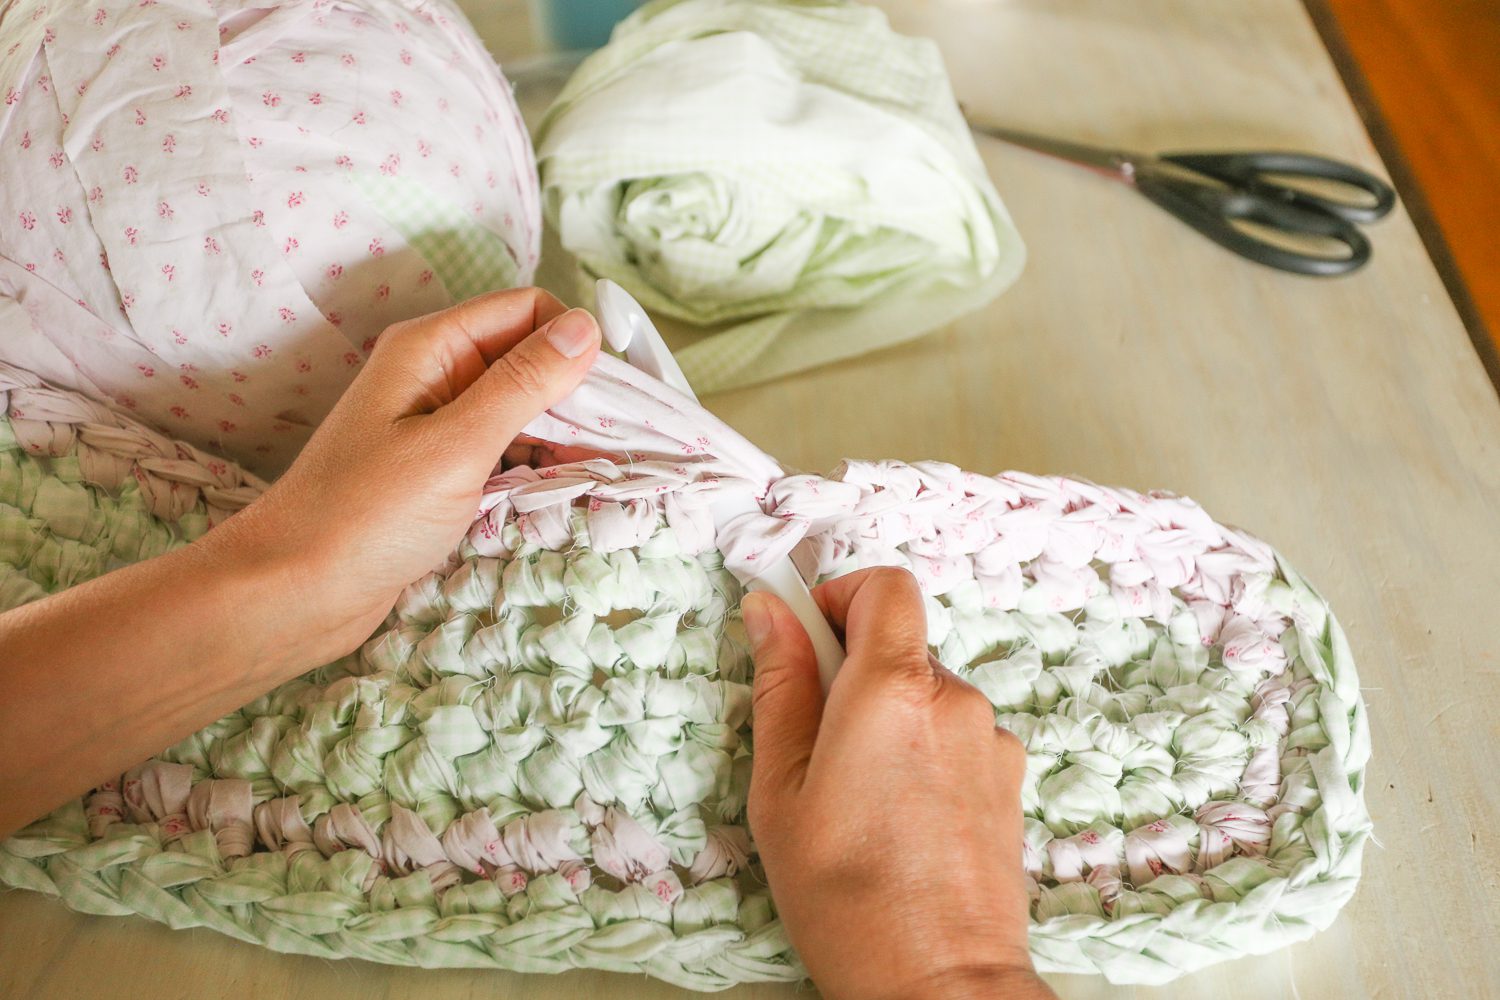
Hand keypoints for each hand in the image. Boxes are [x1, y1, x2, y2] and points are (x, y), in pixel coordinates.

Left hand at [211, 288, 600, 668]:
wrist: (292, 592)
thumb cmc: (365, 517)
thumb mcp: (456, 447)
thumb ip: (522, 384)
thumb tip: (585, 327)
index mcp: (431, 348)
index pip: (528, 311)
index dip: (578, 344)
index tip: (623, 395)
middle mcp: (434, 374)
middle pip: (529, 359)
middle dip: (580, 394)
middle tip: (627, 442)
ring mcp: (434, 424)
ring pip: (521, 409)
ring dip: (562, 435)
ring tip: (601, 474)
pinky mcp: (437, 470)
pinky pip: (502, 450)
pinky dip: (534, 466)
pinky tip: (560, 494)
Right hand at [743, 568, 1055, 999]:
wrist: (939, 983)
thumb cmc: (845, 896)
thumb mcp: (781, 788)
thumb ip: (780, 685)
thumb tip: (769, 611)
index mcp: (891, 690)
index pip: (885, 586)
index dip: (840, 595)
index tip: (807, 635)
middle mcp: (955, 700)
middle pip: (901, 644)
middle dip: (854, 672)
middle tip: (815, 742)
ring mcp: (991, 740)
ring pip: (927, 694)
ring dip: (890, 718)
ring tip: (858, 797)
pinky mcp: (1011, 779)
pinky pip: (957, 736)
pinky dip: (925, 753)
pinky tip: (902, 818)